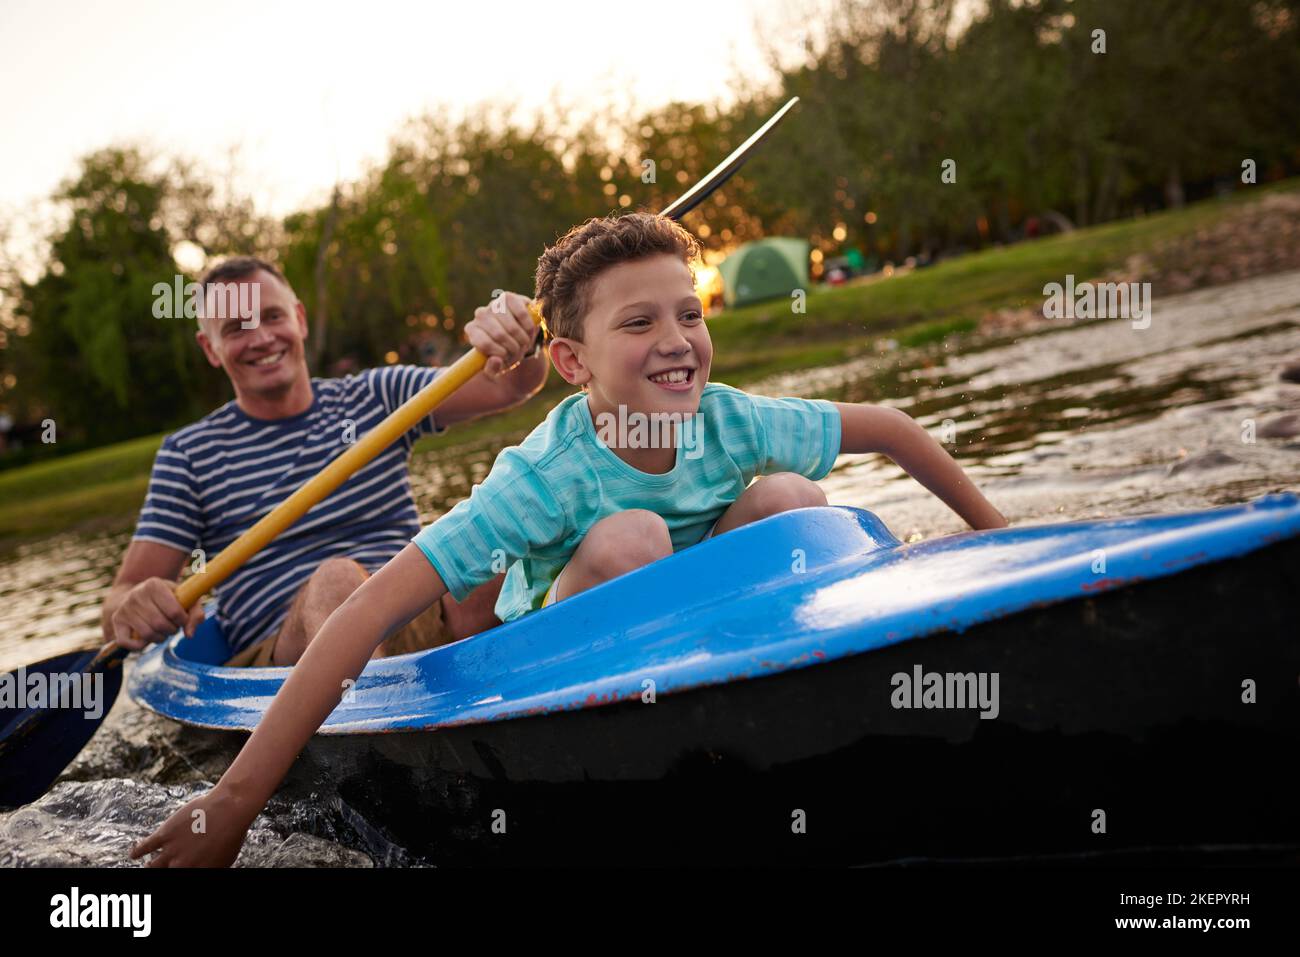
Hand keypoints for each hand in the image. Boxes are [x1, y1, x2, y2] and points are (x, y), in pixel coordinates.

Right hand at [111, 578, 203, 649]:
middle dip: (172, 630)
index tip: (183, 620)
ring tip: (162, 631)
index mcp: (155, 584)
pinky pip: (127, 642)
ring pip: (147, 634)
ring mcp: (124, 608)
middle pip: (160, 624)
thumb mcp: (185, 599)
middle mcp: (136, 595)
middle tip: (172, 626)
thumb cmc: (168, 599)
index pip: (174, 611)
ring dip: (160, 638)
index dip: (183, 621)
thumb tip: (189, 634)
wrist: (140, 595)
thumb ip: (195, 614)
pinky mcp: (117, 621)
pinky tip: (147, 639)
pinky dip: (140, 646)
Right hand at [130, 786, 254, 867]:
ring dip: (150, 867)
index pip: (178, 881)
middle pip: (163, 875)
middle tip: (161, 871)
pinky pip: (146, 846)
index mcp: (197, 873)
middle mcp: (181, 865)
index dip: (176, 878)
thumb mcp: (226, 859)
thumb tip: (208, 870)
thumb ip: (212, 869)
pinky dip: (138, 850)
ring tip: (148, 866)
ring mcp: (172, 850)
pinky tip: (133, 854)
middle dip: (161, 873)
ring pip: (153, 866)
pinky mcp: (165, 834)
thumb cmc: (233, 833)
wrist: (229, 810)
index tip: (174, 872)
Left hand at [465, 291, 538, 377]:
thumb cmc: (506, 351)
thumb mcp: (497, 366)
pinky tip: (529, 331)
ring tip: (524, 343)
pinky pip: (521, 314)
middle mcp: (480, 314)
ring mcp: (494, 304)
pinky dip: (528, 327)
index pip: (483, 343)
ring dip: (522, 339)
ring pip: (511, 327)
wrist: (520, 334)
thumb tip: (495, 361)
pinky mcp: (509, 298)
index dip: (499, 353)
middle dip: (513, 348)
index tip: (506, 357)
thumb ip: (492, 369)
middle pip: (499, 335)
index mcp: (472, 330)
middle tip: (518, 351)